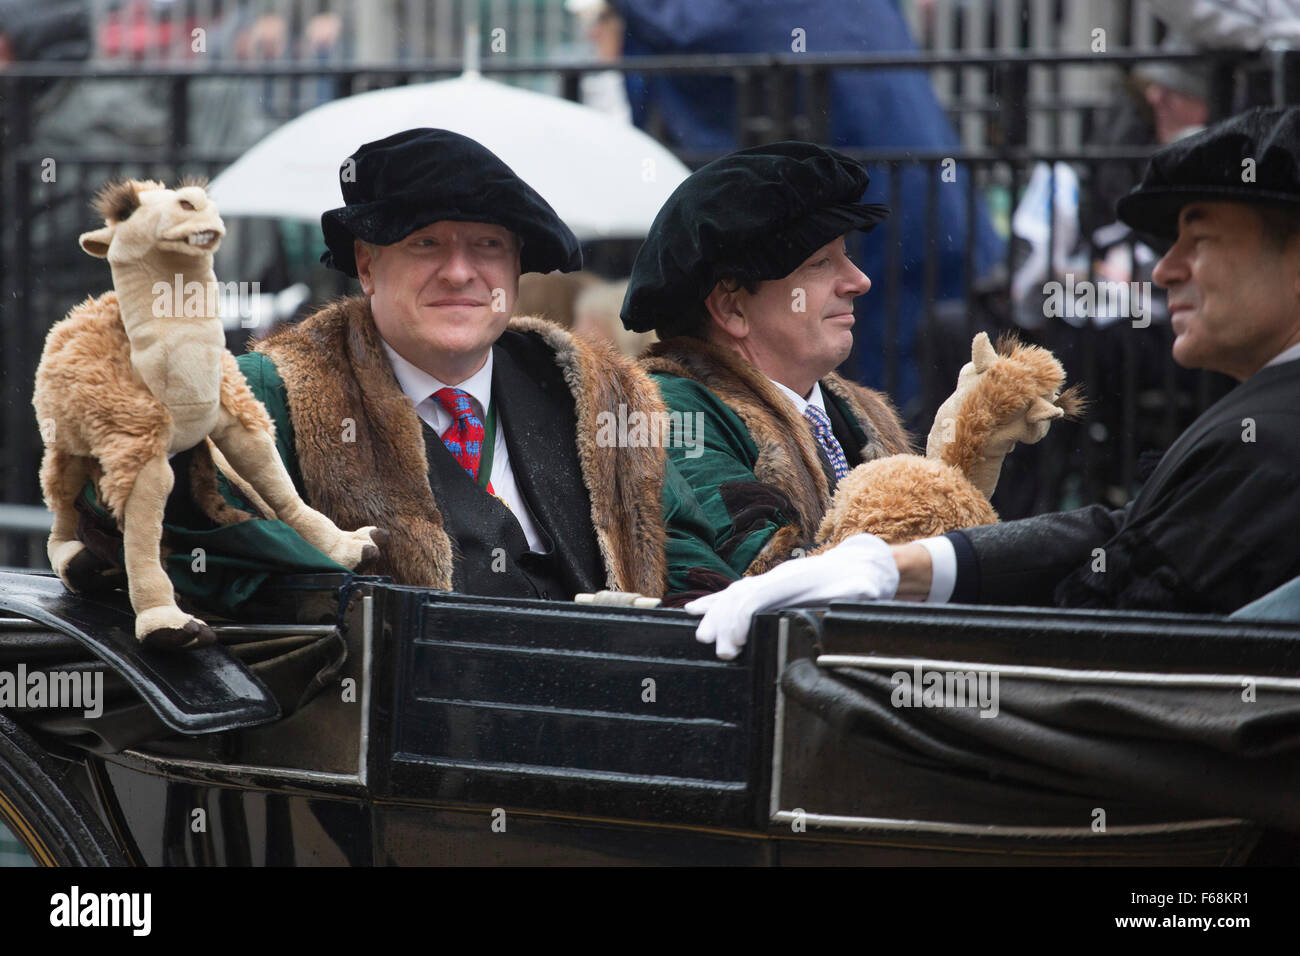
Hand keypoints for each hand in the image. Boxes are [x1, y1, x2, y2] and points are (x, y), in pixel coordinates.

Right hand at [685, 533, 899, 659]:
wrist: (860, 564)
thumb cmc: (860, 581)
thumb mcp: (863, 589)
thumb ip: (856, 592)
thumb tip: (856, 594)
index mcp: (794, 580)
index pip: (756, 596)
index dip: (740, 619)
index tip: (734, 645)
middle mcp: (777, 577)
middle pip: (739, 597)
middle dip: (724, 623)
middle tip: (721, 652)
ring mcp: (770, 580)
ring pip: (732, 594)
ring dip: (714, 615)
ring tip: (702, 636)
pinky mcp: (768, 586)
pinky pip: (735, 592)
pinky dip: (713, 602)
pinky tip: (694, 610)